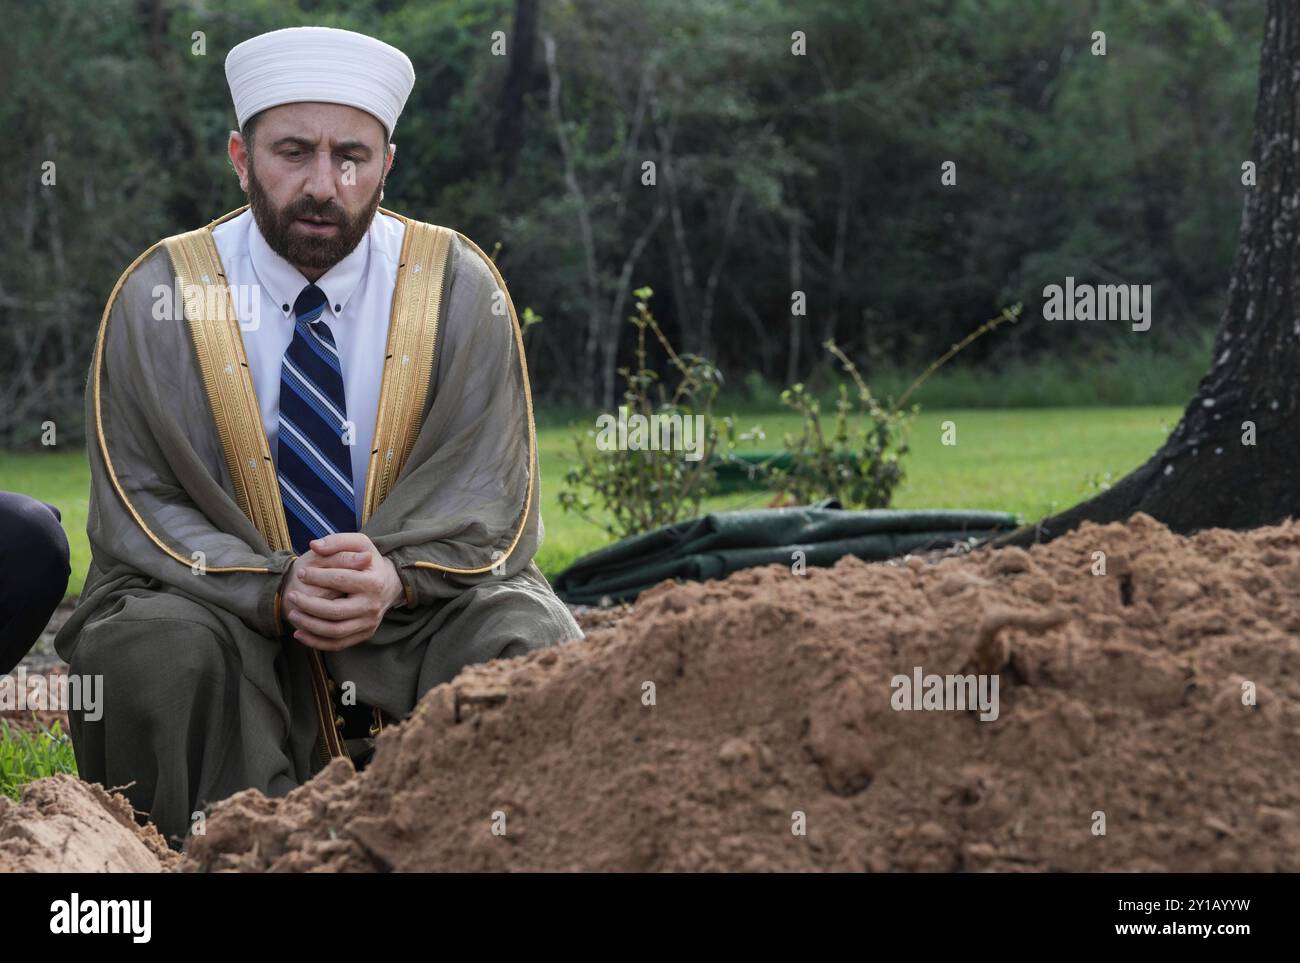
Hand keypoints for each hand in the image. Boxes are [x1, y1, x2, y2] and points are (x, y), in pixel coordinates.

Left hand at [282, 533, 404, 650]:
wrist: (389, 584)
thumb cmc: (368, 562)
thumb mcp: (359, 544)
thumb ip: (337, 541)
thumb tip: (314, 546)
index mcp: (373, 581)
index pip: (340, 580)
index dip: (317, 577)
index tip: (300, 573)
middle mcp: (372, 605)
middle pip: (336, 611)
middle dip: (309, 605)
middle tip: (292, 596)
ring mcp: (369, 623)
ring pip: (335, 632)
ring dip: (309, 625)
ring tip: (293, 614)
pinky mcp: (365, 634)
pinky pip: (338, 644)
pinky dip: (316, 642)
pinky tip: (300, 633)